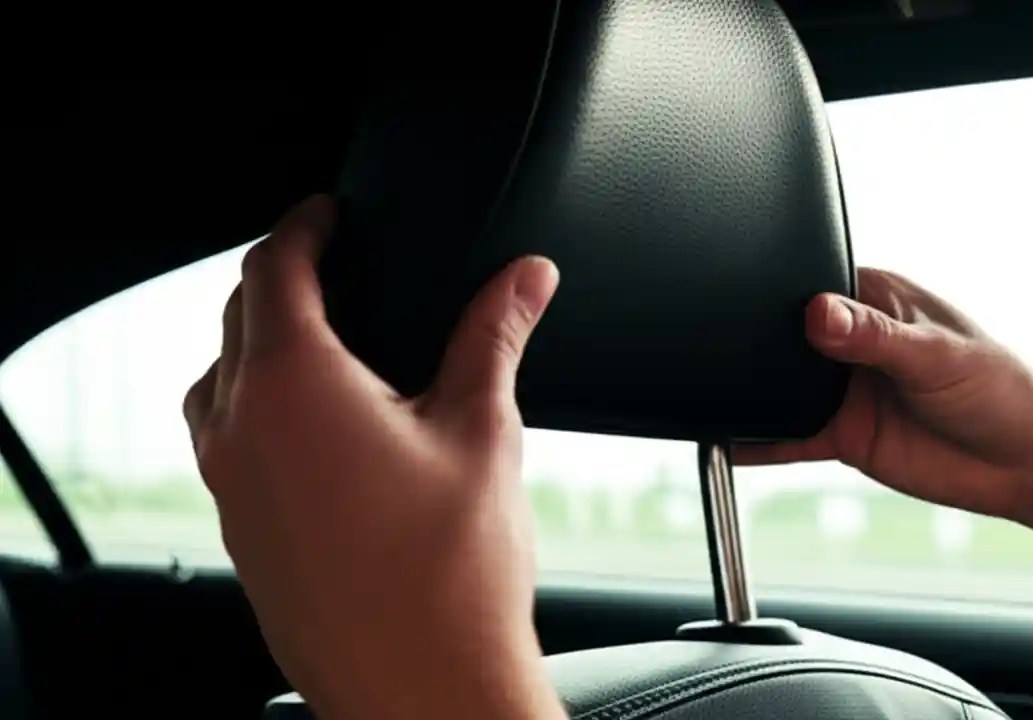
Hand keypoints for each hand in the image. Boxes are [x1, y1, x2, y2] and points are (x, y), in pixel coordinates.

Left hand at [183, 196, 564, 719]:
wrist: (421, 688)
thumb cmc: (449, 576)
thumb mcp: (482, 430)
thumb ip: (495, 336)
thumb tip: (525, 278)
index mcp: (295, 387)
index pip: (274, 267)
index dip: (304, 226)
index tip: (326, 214)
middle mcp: (242, 430)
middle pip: (237, 317)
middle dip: (282, 278)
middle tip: (331, 264)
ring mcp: (229, 487)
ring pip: (220, 381)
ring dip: (259, 345)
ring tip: (322, 343)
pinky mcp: (239, 532)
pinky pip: (226, 441)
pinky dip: (257, 408)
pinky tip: (319, 432)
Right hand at [735, 268, 1032, 520]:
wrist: (1022, 465)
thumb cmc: (1000, 391)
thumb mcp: (935, 353)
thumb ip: (875, 336)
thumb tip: (818, 313)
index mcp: (876, 300)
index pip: (813, 286)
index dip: (779, 291)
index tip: (744, 301)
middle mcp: (853, 343)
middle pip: (786, 338)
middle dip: (757, 346)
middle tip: (722, 353)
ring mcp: (844, 390)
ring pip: (782, 389)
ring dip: (756, 395)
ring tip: (716, 395)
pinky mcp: (842, 435)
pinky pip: (789, 439)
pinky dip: (760, 443)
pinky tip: (730, 443)